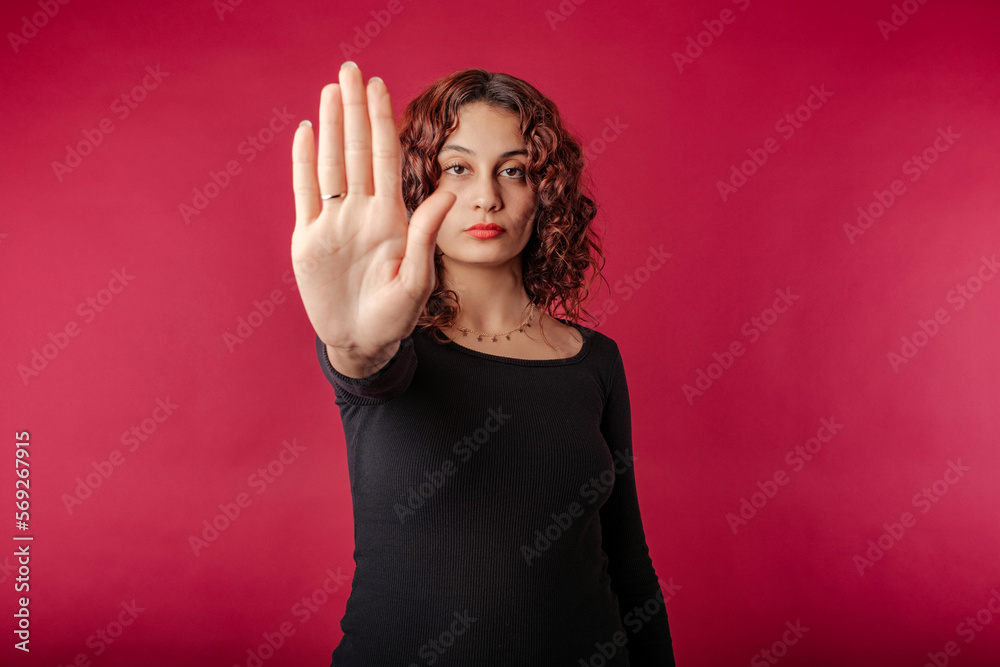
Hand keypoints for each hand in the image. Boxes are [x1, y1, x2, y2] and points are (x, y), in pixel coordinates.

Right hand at [290, 62, 454, 363]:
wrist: (362, 343)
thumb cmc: (395, 317)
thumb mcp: (417, 280)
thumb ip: (425, 235)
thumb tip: (447, 189)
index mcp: (391, 218)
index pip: (386, 159)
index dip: (383, 121)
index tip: (380, 87)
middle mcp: (362, 212)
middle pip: (357, 151)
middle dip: (355, 110)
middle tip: (351, 69)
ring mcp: (334, 222)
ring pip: (331, 163)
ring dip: (331, 126)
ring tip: (331, 90)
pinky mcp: (308, 239)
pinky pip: (305, 193)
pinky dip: (303, 162)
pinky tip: (307, 133)